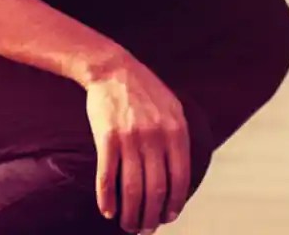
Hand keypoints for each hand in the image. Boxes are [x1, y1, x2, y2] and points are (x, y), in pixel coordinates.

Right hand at [84, 56, 190, 232]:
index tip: (169, 217)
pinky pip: (106, 177)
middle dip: (152, 215)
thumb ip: (180, 137)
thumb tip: (182, 173)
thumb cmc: (146, 91)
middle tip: (147, 228)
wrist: (113, 70)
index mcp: (176, 130)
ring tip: (129, 226)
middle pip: (156, 188)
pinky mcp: (106, 138)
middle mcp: (156, 136)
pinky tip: (108, 211)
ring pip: (132, 188)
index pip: (180, 177)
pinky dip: (107, 199)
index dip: (175, 202)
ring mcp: (130, 138)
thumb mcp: (174, 108)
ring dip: (130, 213)